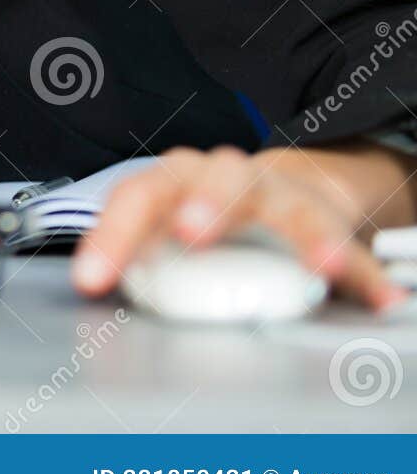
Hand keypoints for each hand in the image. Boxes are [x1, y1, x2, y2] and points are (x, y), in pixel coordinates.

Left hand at [71, 144, 413, 311]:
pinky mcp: (322, 216)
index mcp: (171, 181)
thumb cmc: (198, 216)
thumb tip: (93, 292)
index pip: (134, 198)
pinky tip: (379, 296)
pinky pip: (343, 242)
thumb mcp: (158, 232)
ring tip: (320, 264)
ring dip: (306, 234)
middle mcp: (221, 177)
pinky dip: (362, 270)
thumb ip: (133, 258)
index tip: (93, 278)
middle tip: (192, 232)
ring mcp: (275, 193)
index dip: (110, 236)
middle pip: (212, 181)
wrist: (268, 193)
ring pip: (288, 204)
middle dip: (204, 205)